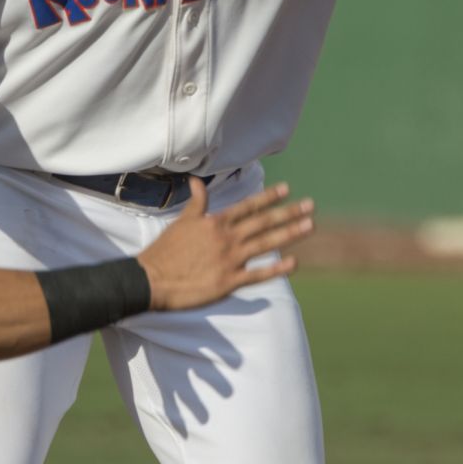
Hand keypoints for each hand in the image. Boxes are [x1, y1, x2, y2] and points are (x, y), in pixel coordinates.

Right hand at [136, 180, 314, 311]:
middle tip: (310, 206)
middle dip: (289, 213)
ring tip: (309, 225)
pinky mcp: (228, 282)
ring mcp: (229, 260)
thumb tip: (196, 181)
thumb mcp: (181, 221)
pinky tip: (293, 263)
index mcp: (215, 222)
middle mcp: (226, 238)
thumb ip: (196, 202)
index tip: (287, 190)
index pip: (247, 206)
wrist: (152, 279)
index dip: (268, 197)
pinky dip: (276, 269)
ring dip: (290, 234)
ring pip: (265, 244)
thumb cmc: (165, 251)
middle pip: (263, 222)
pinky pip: (257, 275)